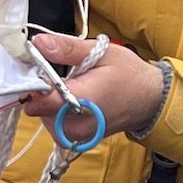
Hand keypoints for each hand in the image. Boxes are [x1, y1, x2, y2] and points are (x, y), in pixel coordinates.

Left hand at [22, 34, 165, 145]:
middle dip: (41, 87)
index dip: (32, 81)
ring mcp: (75, 136)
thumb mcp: (100, 52)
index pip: (41, 101)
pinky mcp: (75, 140)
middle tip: (57, 70)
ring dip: (48, 98)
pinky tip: (70, 96)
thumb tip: (38, 42)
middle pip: (37, 107)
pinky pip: (52, 123)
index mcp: (82, 101)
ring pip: (42, 115)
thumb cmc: (128, 74)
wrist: (150, 100)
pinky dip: (55, 109)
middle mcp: (76, 125)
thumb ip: (67, 48)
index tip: (35, 64)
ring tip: (70, 83)